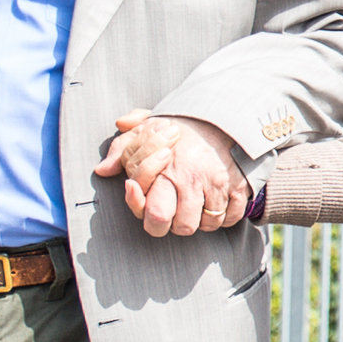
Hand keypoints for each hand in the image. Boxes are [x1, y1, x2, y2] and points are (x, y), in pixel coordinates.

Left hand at [100, 112, 250, 236]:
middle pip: (182, 227)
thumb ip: (123, 149)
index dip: (152, 217)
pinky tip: (217, 204)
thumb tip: (102, 169)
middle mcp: (192, 179)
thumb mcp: (146, 130)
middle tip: (174, 211)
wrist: (223, 114)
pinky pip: (232, 217)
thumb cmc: (181, 127)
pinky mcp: (240, 186)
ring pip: (208, 225)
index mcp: (167, 169)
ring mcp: (218, 184)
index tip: (150, 201)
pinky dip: (226, 216)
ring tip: (196, 205)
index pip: (154, 215)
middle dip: (176, 225)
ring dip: (202, 221)